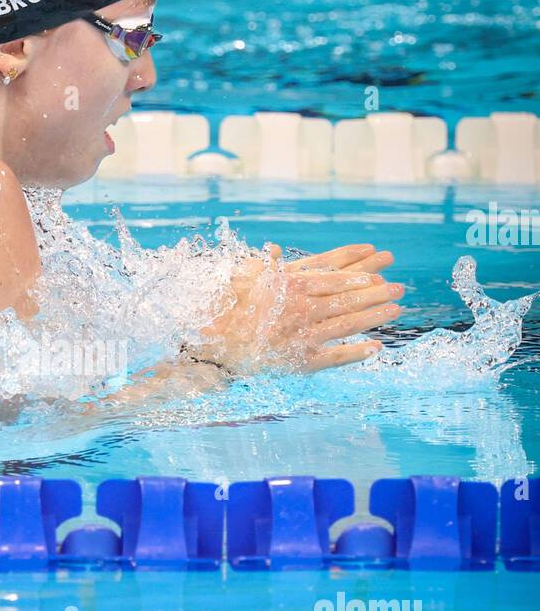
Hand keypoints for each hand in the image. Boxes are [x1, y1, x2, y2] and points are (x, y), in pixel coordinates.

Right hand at [193, 243, 403, 374]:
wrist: (211, 345)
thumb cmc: (225, 306)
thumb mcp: (244, 277)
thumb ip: (267, 264)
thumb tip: (276, 249)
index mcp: (290, 284)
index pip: (333, 275)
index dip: (359, 271)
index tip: (379, 268)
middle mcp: (302, 309)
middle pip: (347, 297)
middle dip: (376, 291)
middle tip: (398, 287)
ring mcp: (303, 336)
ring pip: (347, 323)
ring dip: (374, 316)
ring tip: (395, 309)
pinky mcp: (301, 361)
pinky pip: (335, 357)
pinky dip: (357, 352)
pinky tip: (376, 347)